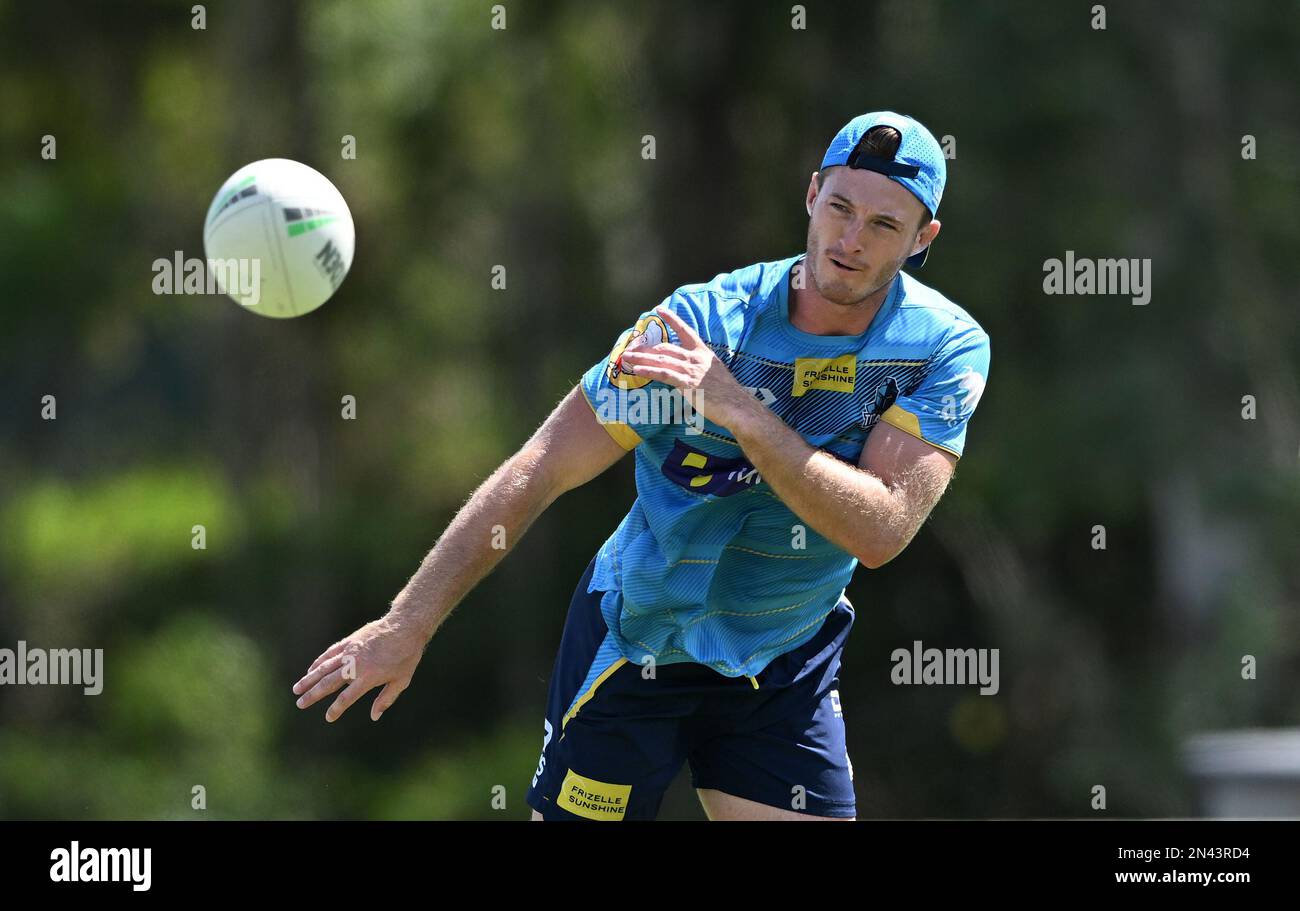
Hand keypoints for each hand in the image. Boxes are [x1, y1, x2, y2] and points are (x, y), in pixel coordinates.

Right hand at [292, 616, 424, 721]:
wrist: (405, 626)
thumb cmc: (406, 656)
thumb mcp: (401, 681)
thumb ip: (386, 699)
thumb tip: (374, 716)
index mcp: (367, 677)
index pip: (346, 698)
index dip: (336, 709)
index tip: (329, 717)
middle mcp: (354, 665)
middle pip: (328, 683)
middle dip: (313, 695)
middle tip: (300, 704)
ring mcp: (350, 652)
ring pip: (324, 667)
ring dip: (309, 678)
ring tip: (297, 688)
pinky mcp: (350, 641)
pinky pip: (330, 653)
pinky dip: (319, 662)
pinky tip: (311, 669)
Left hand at [617, 305, 758, 431]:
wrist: (737, 406)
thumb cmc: (728, 395)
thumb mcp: (716, 374)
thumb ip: (700, 369)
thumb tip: (688, 372)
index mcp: (704, 352)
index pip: (685, 330)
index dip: (672, 318)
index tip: (659, 310)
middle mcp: (696, 358)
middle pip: (665, 347)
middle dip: (645, 347)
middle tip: (630, 348)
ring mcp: (691, 370)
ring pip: (661, 359)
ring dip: (641, 358)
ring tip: (626, 357)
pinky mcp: (687, 384)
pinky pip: (663, 374)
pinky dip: (648, 371)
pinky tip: (637, 370)